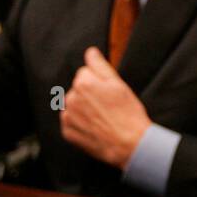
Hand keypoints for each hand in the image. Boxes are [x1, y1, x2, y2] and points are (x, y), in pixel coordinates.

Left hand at [59, 47, 151, 168]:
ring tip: (103, 118)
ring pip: (74, 105)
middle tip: (109, 106)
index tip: (110, 92)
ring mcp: (68, 116)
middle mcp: (71, 98)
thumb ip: (100, 65)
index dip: (99, 82)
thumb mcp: (119, 84)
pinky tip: (96, 128)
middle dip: (90, 95)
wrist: (129, 144)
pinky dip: (81, 124)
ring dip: (84, 109)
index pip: (85, 73)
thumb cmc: (128, 113)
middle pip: (78, 89)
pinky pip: (72, 122)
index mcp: (83, 83)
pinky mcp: (67, 132)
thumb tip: (90, 52)